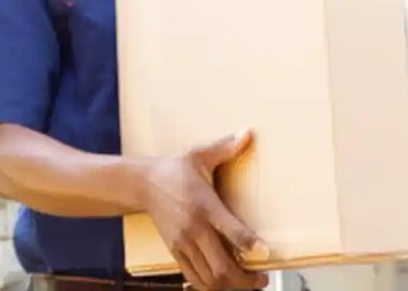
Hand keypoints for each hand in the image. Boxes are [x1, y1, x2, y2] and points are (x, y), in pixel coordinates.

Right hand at [144, 130, 269, 289]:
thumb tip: (248, 132)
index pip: (230, 229)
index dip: (249, 244)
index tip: (265, 253)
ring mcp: (184, 244)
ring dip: (231, 287)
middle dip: (245, 280)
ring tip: (249, 284)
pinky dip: (211, 286)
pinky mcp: (175, 252)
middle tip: (263, 279)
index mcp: (205, 205)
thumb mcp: (199, 155)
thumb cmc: (175, 170)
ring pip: (209, 278)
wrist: (142, 184)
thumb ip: (225, 147)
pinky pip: (194, 278)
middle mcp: (195, 229)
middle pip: (221, 266)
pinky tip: (225, 285)